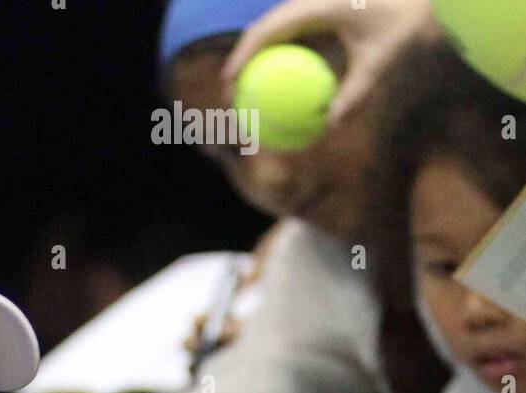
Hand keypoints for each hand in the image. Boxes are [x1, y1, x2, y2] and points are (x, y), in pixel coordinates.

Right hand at [222, 0, 435, 125]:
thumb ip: (357, 92)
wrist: (421, 1)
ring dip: (253, 64)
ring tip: (240, 97)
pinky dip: (274, 65)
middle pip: (263, 30)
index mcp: (321, 4)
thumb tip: (330, 125)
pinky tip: (269, 92)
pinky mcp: (318, 17)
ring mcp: (313, 9)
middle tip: (228, 96)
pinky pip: (288, 41)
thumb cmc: (404, 25)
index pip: (272, 26)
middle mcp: (311, 3)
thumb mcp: (382, 61)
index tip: (230, 79)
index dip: (245, 51)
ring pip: (272, 35)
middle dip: (240, 62)